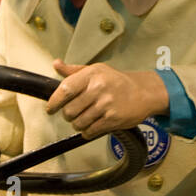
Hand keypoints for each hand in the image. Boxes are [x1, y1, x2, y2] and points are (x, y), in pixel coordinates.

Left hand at [46, 61, 166, 140]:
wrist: (144, 92)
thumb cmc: (117, 81)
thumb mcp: (96, 70)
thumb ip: (74, 71)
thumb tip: (56, 64)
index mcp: (92, 74)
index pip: (65, 89)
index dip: (54, 102)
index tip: (51, 108)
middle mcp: (99, 87)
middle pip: (69, 111)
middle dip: (69, 115)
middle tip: (75, 112)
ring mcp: (106, 104)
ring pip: (78, 123)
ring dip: (79, 124)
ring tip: (87, 118)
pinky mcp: (112, 119)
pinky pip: (90, 132)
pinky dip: (88, 132)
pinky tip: (94, 124)